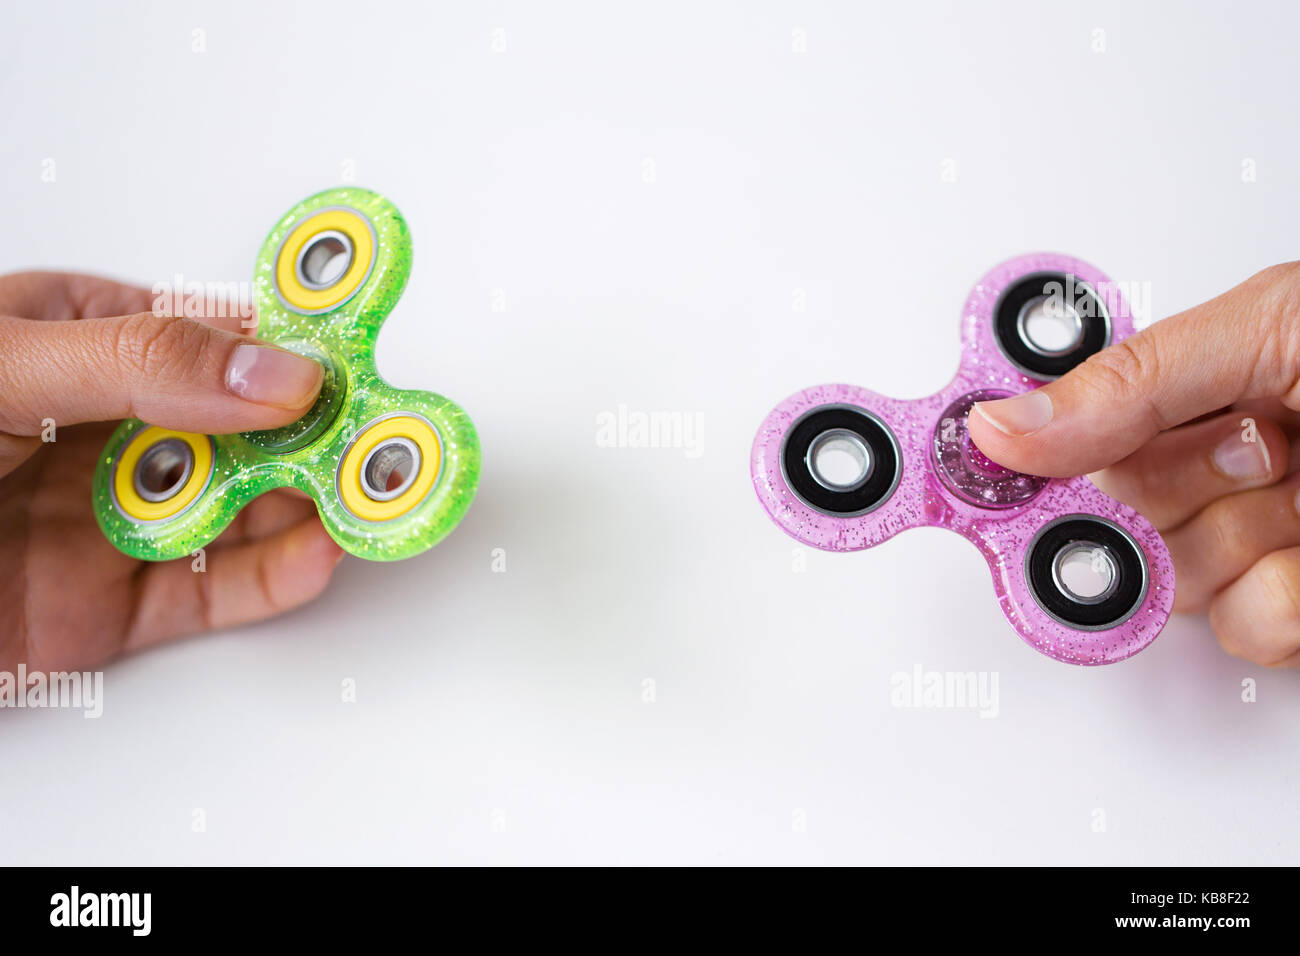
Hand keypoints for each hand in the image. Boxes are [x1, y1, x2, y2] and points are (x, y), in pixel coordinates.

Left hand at [0, 271, 342, 672]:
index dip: (292, 342)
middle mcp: (108, 426)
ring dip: (314, 500)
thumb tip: (269, 371)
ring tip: (373, 494)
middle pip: (245, 422)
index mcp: (78, 338)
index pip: (211, 333)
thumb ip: (138, 365)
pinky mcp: (117, 602)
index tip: (358, 350)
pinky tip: (318, 553)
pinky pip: (217, 586)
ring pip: (245, 505)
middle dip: (320, 429)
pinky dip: (277, 576)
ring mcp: (116, 515)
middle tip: (387, 433)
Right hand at [969, 263, 1299, 666]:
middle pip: (1112, 514)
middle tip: (1222, 461)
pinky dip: (1286, 604)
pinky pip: (1247, 631)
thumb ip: (1130, 381)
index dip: (1018, 452)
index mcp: (1204, 380)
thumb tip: (1007, 421)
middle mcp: (1227, 458)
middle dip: (1163, 496)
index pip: (1067, 425)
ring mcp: (1272, 536)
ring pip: (1175, 581)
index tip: (973, 471)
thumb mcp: (1277, 327)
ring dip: (1243, 544)